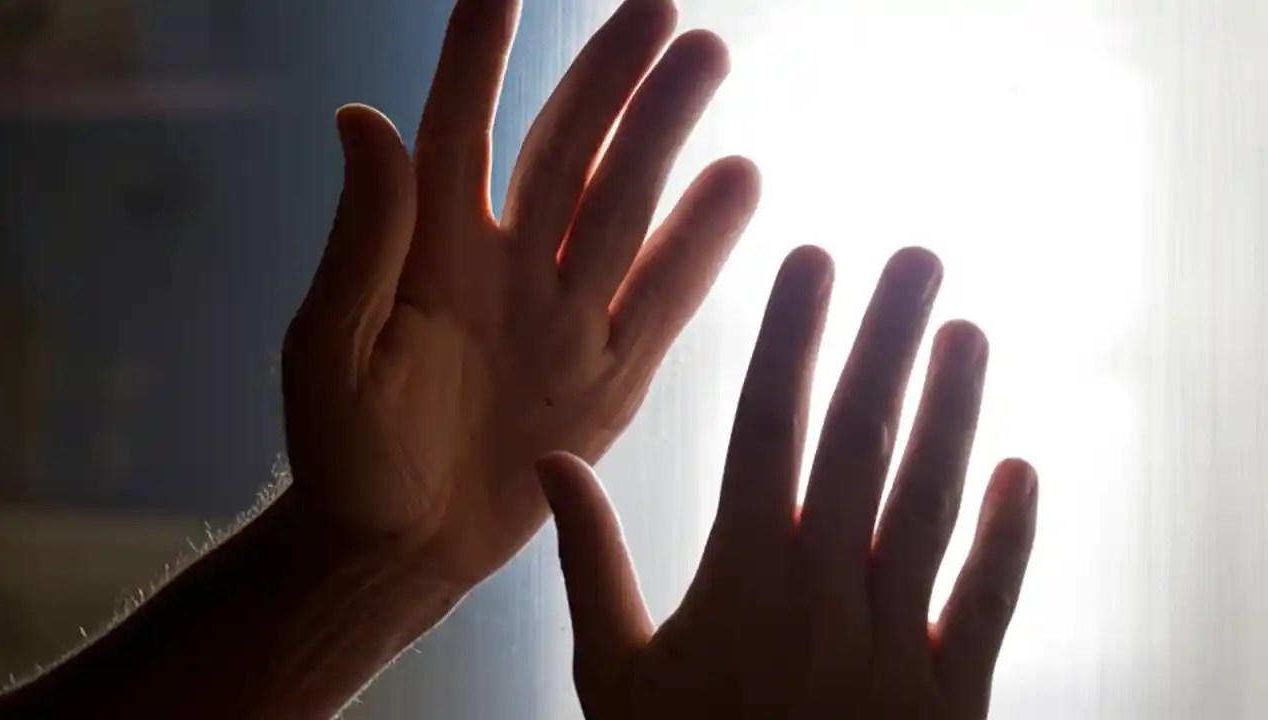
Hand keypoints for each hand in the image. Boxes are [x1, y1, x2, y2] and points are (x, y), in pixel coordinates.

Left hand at [281, 0, 757, 584]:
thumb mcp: (328, 347)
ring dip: (667, 136)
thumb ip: (360, 239)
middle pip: (570, 152)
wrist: (398, 544)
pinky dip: (701, 242)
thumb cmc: (344, 449)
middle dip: (613, 80)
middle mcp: (506, 264)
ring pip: (625, 205)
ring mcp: (564, 313)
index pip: (461, 124)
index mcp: (430, 247)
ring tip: (709, 59)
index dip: (481, 52)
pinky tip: (740, 180)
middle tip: (664, 12)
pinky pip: (663, 297)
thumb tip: (364, 117)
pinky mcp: (610, 371)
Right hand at [538, 246, 1038, 717]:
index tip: (812, 261)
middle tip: (917, 259)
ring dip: (955, 412)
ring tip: (968, 332)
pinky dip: (1011, 538)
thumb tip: (551, 463)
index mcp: (740, 579)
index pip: (768, 427)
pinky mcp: (950, 700)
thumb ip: (590, 562)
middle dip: (889, 342)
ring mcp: (893, 647)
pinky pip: (987, 605)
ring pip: (931, 506)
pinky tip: (1022, 469)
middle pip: (860, 444)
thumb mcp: (612, 675)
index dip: (792, 336)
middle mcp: (823, 595)